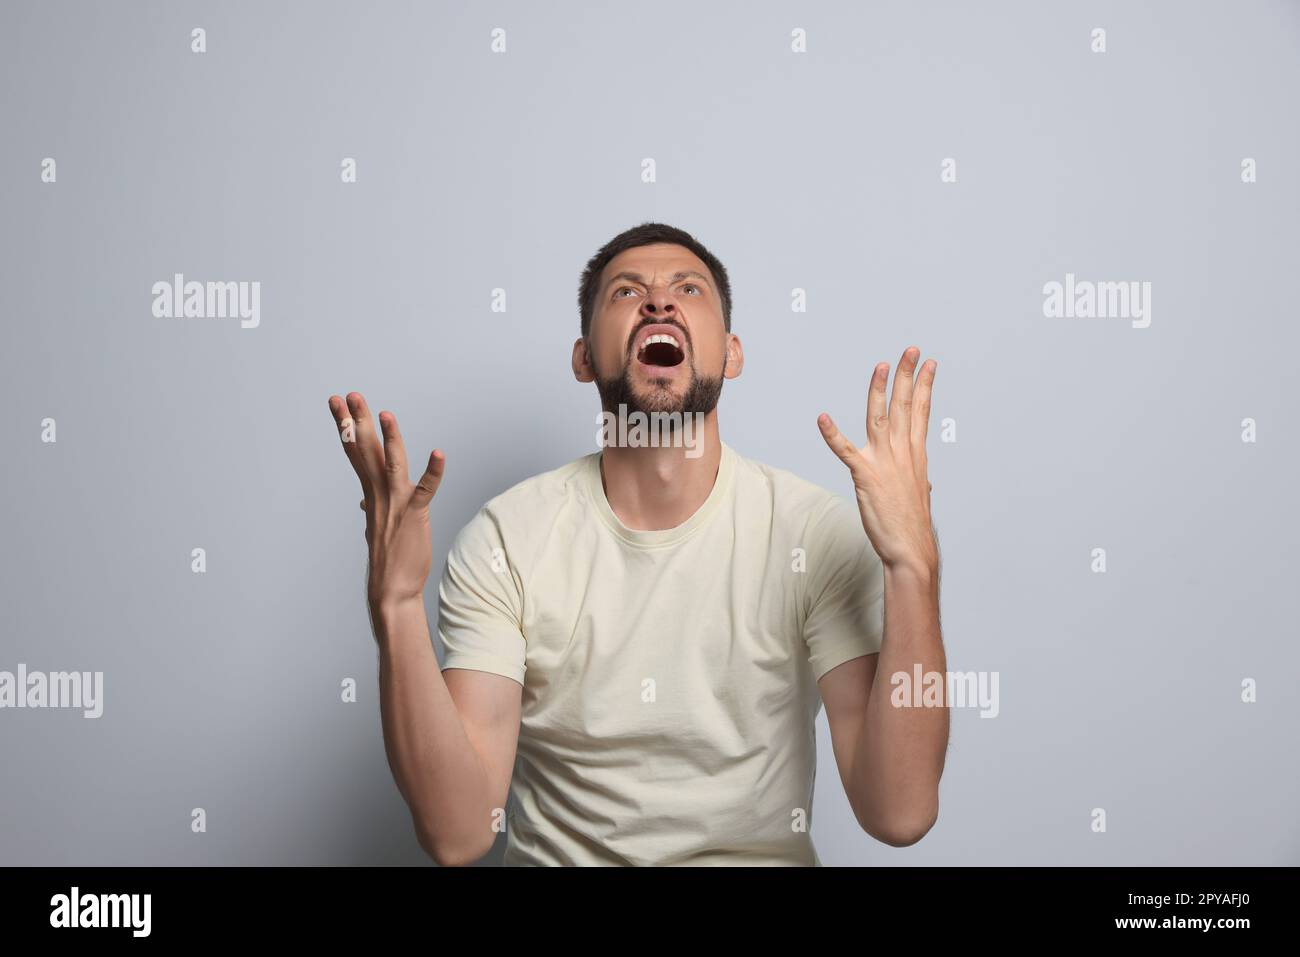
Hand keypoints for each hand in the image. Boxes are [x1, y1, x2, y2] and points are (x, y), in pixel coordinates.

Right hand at [328, 392, 444, 606]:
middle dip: (355, 421)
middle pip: (365, 451)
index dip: (345, 427)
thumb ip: (372, 508)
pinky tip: (439, 452)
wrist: (392, 589)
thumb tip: (363, 501)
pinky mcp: (415, 515)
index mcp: (371, 494)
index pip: (355, 453)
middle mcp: (379, 495)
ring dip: (389, 437)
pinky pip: (425, 489)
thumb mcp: (377, 528)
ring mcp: (396, 504)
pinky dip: (433, 471)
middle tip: (348, 394)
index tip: (336, 404)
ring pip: (391, 463)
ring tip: (384, 413)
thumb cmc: (389, 559)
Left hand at [817, 346, 937, 574]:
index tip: (929, 364)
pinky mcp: (865, 476)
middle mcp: (903, 454)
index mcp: (916, 455)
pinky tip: (822, 418)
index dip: (924, 386)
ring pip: (881, 418)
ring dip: (879, 390)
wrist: (911, 550)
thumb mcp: (919, 494)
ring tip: (880, 366)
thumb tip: (926, 481)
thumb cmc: (912, 525)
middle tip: (910, 349)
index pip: (922, 412)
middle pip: (906, 406)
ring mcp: (885, 463)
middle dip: (907, 375)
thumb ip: (918, 480)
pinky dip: (832, 434)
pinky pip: (844, 451)